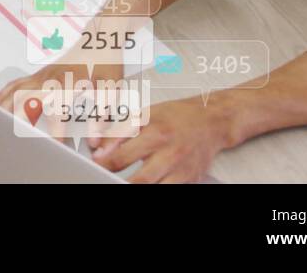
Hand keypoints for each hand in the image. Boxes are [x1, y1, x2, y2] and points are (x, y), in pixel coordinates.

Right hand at [0, 59, 126, 145]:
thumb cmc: (105, 61)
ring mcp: (41, 76)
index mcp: (67, 83)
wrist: (98, 38)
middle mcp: (49, 79)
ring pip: (14, 91)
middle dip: (16, 121)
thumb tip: (94, 138)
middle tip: (11, 138)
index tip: (58, 148)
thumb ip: (102, 113)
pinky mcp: (38, 74)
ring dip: (2, 107)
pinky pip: (14, 84)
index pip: (57, 113)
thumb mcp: (111, 87)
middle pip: (25, 100)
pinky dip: (1, 94)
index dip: (57, 133)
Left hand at [90, 96, 236, 182]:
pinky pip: (170, 190)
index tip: (96, 166)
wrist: (211, 120)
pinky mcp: (191, 179)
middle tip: (105, 179)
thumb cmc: (175, 116)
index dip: (105, 165)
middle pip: (140, 179)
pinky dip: (156, 188)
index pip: (123, 155)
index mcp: (156, 133)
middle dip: (119, 182)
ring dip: (137, 187)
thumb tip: (98, 151)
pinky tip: (145, 184)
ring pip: (155, 189)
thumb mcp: (143, 116)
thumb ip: (118, 133)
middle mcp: (170, 153)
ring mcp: (182, 169)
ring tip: (123, 182)